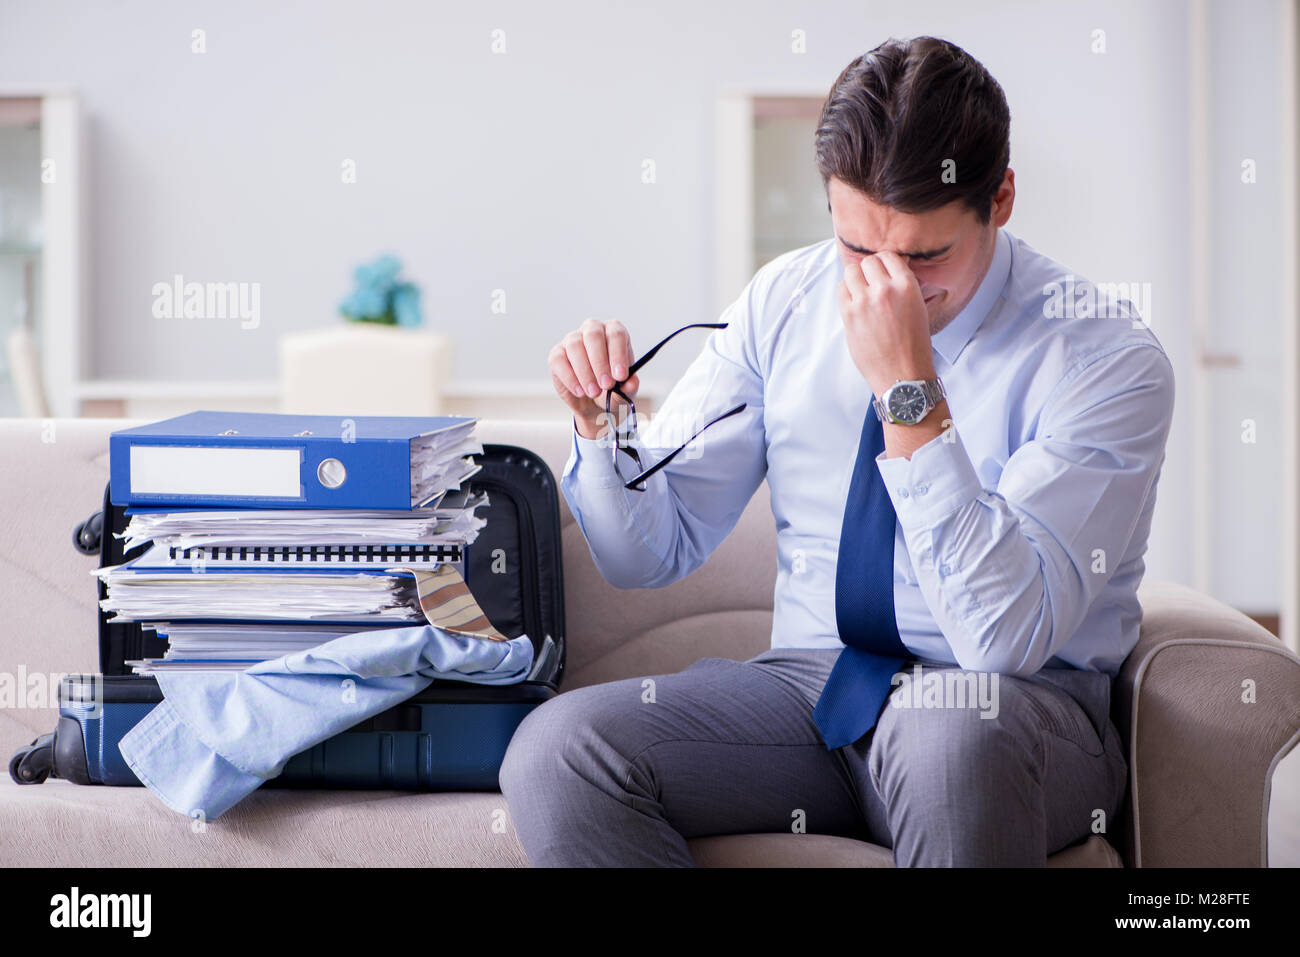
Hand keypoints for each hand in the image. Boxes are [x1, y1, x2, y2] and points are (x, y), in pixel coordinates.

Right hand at [549, 318, 639, 439]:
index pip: (616, 334)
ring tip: (593, 392)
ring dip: (585, 372)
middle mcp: (593, 330)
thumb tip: (631, 383)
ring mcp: (572, 340)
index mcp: (614, 332)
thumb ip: (629, 387)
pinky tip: (580, 392)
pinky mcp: (557, 354)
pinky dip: (570, 378)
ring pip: (575, 346)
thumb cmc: (611, 390)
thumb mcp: (624, 392)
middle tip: (606, 385)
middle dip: (600, 362)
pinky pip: (559, 360)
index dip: (618, 355)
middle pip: (594, 335)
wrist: (592, 402)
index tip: (620, 376)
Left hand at [837, 250, 935, 397]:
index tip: (882, 271)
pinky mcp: (849, 315)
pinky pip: (841, 290)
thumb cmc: (912, 345)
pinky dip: (845, 291)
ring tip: (861, 291)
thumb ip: (902, 286)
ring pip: (850, 271)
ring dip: (855, 278)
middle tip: (871, 283)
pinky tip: (853, 302)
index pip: (888, 256)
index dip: (884, 263)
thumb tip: (889, 269)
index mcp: (906, 286)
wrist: (902, 374)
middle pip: (868, 262)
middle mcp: (885, 290)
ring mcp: (864, 302)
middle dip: (869, 270)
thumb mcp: (918, 307)